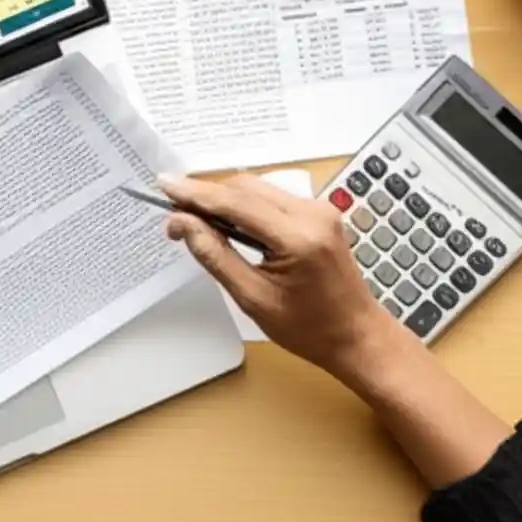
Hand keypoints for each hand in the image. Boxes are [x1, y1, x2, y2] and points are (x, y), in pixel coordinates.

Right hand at [158, 173, 398, 379]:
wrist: (358, 336)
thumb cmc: (309, 329)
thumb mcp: (254, 298)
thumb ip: (216, 256)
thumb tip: (181, 223)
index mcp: (299, 236)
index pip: (236, 202)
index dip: (196, 193)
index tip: (163, 185)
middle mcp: (312, 213)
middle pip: (246, 187)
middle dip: (206, 194)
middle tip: (172, 211)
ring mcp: (319, 209)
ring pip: (258, 188)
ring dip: (224, 198)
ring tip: (192, 216)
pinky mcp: (319, 213)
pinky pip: (272, 197)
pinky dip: (244, 204)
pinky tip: (224, 220)